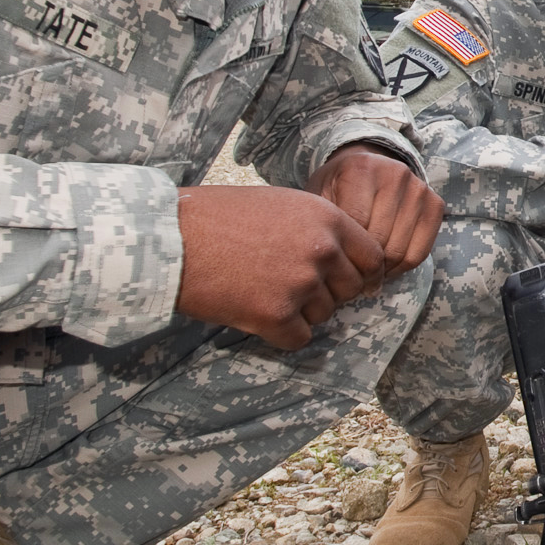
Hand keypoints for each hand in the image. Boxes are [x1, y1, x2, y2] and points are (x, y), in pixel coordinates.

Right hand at [174, 185, 384, 349]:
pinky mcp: (275, 315)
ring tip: (262, 292)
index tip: (355, 285)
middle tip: (293, 290)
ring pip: (323, 315)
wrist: (171, 237)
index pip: (373, 257)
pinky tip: (255, 315)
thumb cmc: (218, 216)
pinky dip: (281, 334)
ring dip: (300, 313)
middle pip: (350, 290)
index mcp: (327, 218)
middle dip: (328, 294)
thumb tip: (346, 260)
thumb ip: (318, 229)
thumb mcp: (282, 205)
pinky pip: (298, 338)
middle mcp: (321, 250)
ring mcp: (300, 284)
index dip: (364, 275)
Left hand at [307, 143, 443, 276]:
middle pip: (380, 240)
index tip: (335, 261)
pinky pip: (419, 253)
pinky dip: (401, 267)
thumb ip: (324, 224)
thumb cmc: (338, 187)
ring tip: (365, 269)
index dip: (345, 251)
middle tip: (350, 272)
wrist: (366, 164)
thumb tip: (338, 263)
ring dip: (382, 269)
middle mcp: (396, 174)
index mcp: (362, 168)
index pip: (357, 225)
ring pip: (400, 251)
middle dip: (363, 264)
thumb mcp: (319, 197)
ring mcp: (419, 188)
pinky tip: (385, 265)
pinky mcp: (435, 203)